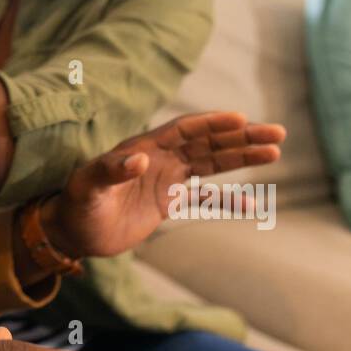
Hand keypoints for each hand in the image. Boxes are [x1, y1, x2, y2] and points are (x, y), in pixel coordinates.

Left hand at [42, 111, 284, 258]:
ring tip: (275, 152)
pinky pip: (204, 199)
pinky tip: (251, 204)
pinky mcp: (167, 202)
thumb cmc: (76, 204)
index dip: (213, 123)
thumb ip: (112, 170)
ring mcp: (166, 179)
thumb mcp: (89, 185)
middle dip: (242, 137)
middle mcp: (160, 158)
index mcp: (144, 147)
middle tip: (277, 133)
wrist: (72, 231)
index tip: (241, 119)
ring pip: (212, 163)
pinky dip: (227, 200)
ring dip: (242, 157)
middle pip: (208, 142)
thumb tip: (141, 158)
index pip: (185, 130)